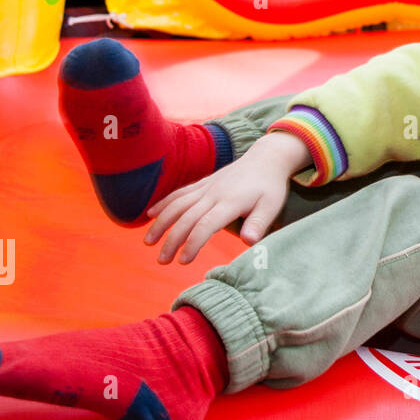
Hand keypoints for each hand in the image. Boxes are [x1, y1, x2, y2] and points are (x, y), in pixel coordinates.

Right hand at [143, 131, 310, 264]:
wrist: (267, 158)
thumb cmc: (270, 186)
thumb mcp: (271, 206)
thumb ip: (259, 224)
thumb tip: (249, 242)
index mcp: (230, 202)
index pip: (205, 225)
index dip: (192, 243)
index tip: (183, 261)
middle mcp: (213, 194)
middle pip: (186, 218)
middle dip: (171, 240)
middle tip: (162, 261)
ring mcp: (206, 187)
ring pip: (177, 204)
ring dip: (161, 223)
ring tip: (148, 242)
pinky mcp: (203, 183)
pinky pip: (179, 193)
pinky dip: (163, 203)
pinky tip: (150, 215)